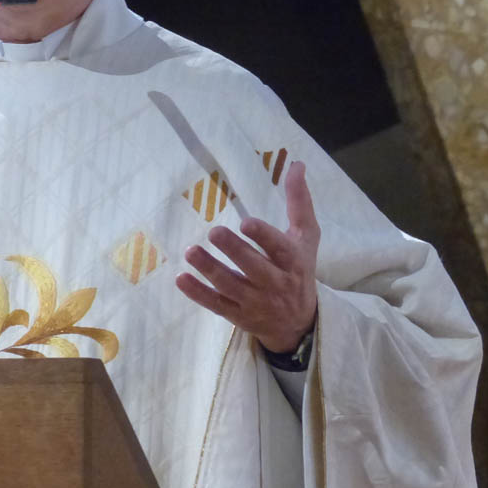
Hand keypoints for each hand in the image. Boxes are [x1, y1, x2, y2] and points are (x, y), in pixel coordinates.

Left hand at [176, 160, 319, 352]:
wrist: (298, 323)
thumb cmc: (299, 269)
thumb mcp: (306, 236)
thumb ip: (299, 202)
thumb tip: (297, 164)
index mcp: (293, 261)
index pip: (279, 248)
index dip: (263, 236)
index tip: (246, 222)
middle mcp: (275, 283)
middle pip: (254, 268)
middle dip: (234, 250)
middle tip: (214, 231)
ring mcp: (255, 302)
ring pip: (231, 286)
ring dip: (210, 269)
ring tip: (191, 251)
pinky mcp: (238, 315)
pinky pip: (217, 305)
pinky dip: (198, 294)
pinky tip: (181, 278)